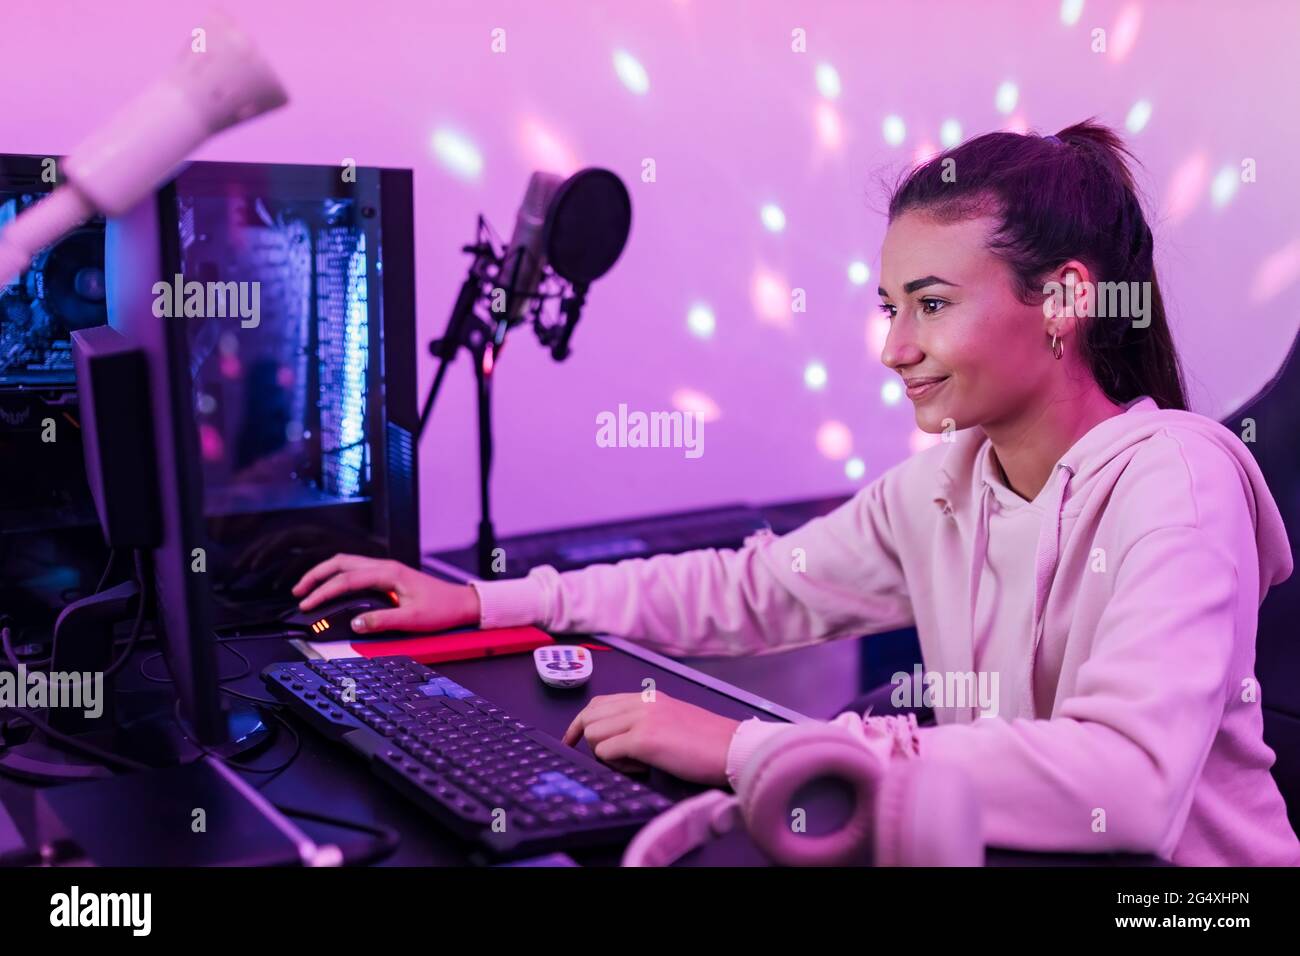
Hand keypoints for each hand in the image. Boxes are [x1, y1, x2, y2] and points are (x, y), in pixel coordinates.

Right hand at [291, 553, 480, 633]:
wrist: (462, 603)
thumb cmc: (442, 608)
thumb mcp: (412, 619)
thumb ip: (382, 621)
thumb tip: (356, 623)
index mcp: (389, 573)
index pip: (347, 579)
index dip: (324, 591)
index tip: (308, 604)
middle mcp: (386, 567)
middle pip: (341, 563)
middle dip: (316, 575)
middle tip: (299, 591)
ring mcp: (387, 570)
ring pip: (347, 564)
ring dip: (326, 574)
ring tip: (309, 588)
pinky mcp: (389, 577)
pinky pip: (356, 571)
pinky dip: (339, 577)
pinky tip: (332, 588)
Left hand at [563, 691, 741, 786]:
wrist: (732, 749)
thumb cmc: (709, 744)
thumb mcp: (673, 721)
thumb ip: (646, 723)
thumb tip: (619, 741)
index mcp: (648, 697)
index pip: (600, 703)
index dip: (580, 722)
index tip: (571, 739)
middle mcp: (642, 702)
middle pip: (590, 717)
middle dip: (588, 741)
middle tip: (608, 760)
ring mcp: (642, 718)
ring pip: (594, 735)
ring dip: (607, 755)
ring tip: (635, 764)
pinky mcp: (644, 739)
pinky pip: (607, 751)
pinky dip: (617, 765)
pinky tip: (641, 769)